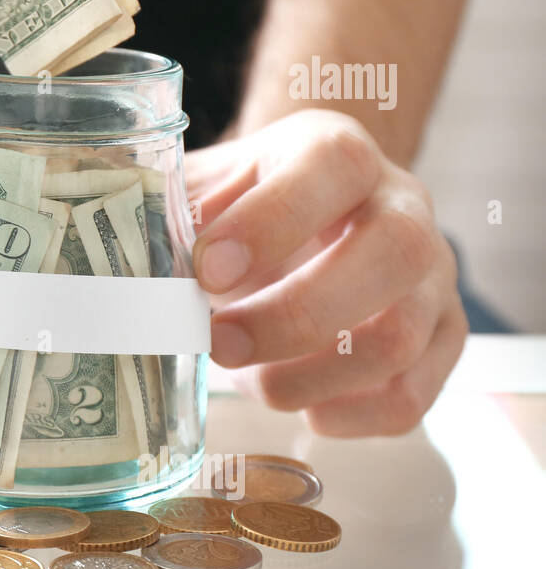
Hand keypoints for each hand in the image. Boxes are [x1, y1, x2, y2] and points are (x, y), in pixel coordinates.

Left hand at [187, 109, 467, 435]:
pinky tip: (300, 405)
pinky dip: (347, 416)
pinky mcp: (440, 339)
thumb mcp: (207, 186)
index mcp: (337, 152)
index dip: (271, 222)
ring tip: (250, 379)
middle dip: (293, 316)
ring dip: (309, 376)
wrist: (304, 213)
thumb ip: (173, 211)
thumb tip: (127, 262)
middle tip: (218, 344)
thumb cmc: (243, 204)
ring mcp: (432, 277)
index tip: (205, 269)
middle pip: (391, 256)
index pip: (333, 168)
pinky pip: (411, 395)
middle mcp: (404, 206)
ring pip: (399, 337)